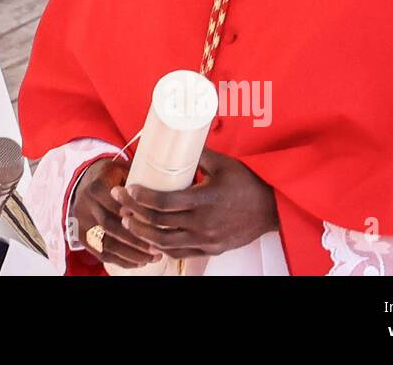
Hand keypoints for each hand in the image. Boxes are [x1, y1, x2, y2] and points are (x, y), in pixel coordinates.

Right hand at [69, 158, 161, 269]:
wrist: (83, 181)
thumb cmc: (109, 176)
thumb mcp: (120, 169)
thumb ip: (138, 178)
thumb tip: (166, 186)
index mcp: (96, 186)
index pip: (116, 206)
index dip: (135, 218)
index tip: (154, 227)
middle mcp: (85, 204)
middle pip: (110, 227)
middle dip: (134, 241)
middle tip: (156, 249)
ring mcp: (81, 222)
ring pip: (105, 244)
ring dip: (129, 255)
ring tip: (151, 258)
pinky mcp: (81, 235)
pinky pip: (101, 253)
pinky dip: (120, 260)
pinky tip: (138, 262)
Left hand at [114, 149, 278, 258]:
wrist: (272, 209)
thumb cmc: (247, 183)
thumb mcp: (223, 163)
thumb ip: (198, 154)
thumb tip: (176, 139)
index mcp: (205, 200)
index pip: (164, 202)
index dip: (141, 197)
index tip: (128, 188)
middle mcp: (204, 223)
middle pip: (159, 223)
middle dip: (134, 212)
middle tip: (120, 201)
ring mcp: (207, 239)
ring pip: (166, 242)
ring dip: (143, 233)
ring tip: (128, 222)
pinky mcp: (211, 249)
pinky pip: (180, 252)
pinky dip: (162, 247)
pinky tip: (151, 239)